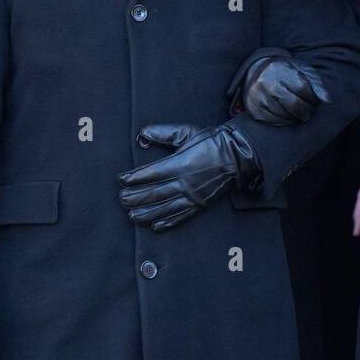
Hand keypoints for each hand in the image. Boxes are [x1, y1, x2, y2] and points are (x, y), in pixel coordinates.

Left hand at [119, 122, 262, 230]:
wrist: (237, 155)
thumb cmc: (212, 141)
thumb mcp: (187, 132)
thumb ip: (164, 133)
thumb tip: (143, 133)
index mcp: (180, 163)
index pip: (151, 174)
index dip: (134, 178)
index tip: (122, 180)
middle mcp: (184, 182)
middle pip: (154, 193)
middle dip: (135, 198)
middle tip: (122, 199)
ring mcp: (192, 196)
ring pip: (164, 208)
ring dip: (146, 213)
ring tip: (132, 215)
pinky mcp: (200, 204)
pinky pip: (181, 216)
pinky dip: (167, 223)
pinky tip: (155, 226)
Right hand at [242, 55, 328, 125]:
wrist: (257, 73)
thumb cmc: (285, 72)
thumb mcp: (301, 70)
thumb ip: (316, 83)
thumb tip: (328, 100)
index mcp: (281, 72)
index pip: (303, 89)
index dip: (313, 98)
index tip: (316, 100)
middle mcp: (268, 85)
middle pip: (295, 105)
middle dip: (308, 110)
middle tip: (311, 109)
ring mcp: (260, 99)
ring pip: (286, 116)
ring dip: (298, 117)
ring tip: (300, 111)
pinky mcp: (256, 111)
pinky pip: (277, 122)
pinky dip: (287, 121)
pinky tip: (289, 114)